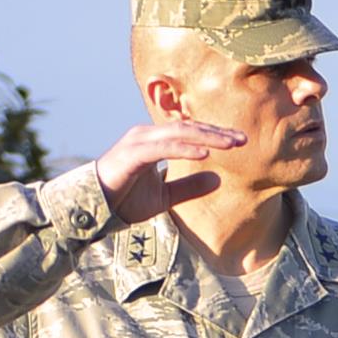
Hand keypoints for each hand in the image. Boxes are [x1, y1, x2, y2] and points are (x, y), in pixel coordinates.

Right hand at [95, 119, 240, 225]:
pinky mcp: (133, 154)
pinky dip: (184, 149)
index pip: (191, 133)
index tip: (240, 142)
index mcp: (155, 141)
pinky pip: (163, 148)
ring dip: (207, 138)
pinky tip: (204, 154)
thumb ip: (188, 187)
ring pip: (179, 134)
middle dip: (217, 133)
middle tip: (244, 139)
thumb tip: (217, 179)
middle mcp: (148, 135)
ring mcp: (139, 142)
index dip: (216, 136)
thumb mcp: (164, 197)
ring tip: (230, 145)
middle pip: (189, 129)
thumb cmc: (124, 199)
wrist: (94, 208)